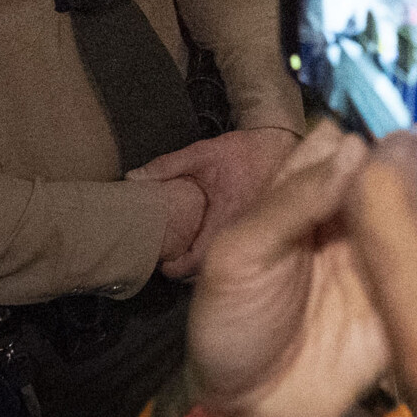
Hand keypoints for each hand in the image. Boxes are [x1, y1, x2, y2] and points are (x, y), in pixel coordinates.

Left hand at [131, 126, 296, 277]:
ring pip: (226, 265)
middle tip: (172, 260)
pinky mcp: (264, 233)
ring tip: (189, 254)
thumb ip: (166, 166)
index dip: (175, 268)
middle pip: (210, 271)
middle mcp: (243, 234)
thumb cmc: (245, 150)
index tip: (164, 263)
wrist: (285, 145)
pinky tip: (215, 244)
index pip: (195, 262)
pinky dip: (225, 255)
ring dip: (207, 264)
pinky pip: (240, 255)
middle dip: (188, 270)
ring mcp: (256, 236)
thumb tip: (132, 179)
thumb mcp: (203, 153)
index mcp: (226, 219)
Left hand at [184, 124, 387, 416]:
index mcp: (310, 190)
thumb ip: (290, 200)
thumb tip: (356, 146)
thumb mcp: (238, 255)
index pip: (353, 138)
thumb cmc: (232, 325)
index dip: (380, 123)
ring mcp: (395, 253)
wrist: (253, 415)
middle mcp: (359, 212)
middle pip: (403, 166)